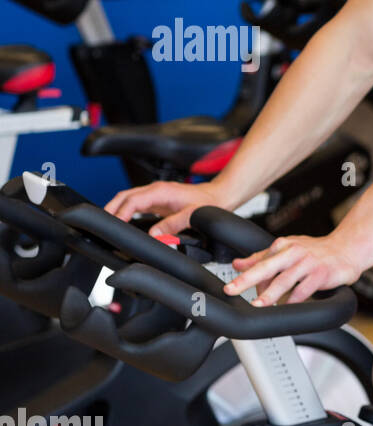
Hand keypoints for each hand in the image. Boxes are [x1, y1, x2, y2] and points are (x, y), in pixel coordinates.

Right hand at [105, 180, 230, 236]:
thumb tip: (155, 235)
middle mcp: (155, 190)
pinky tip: (121, 221)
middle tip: (99, 224)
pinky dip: (125, 211)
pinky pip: (136, 204)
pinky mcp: (157, 200)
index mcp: (161, 191)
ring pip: (128, 199)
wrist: (219, 197)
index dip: (120, 212)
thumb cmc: (208, 204)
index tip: (112, 224)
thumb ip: (173, 225)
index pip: (133, 200)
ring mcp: (155, 194)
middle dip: (110, 209)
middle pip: (124, 197)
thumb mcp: (192, 216)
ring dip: (116, 209)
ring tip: (106, 224)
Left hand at [223, 234, 362, 305]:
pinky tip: (286, 306)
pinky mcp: (321, 274)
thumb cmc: (317, 252)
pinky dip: (293, 300)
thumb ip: (262, 257)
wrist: (348, 250)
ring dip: (270, 294)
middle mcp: (295, 252)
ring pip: (285, 280)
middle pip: (267, 267)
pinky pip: (304, 290)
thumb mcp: (288, 249)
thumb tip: (238, 264)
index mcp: (284, 245)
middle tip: (232, 290)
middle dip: (248, 279)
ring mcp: (309, 263)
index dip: (246, 277)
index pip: (260, 261)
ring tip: (258, 304)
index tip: (231, 288)